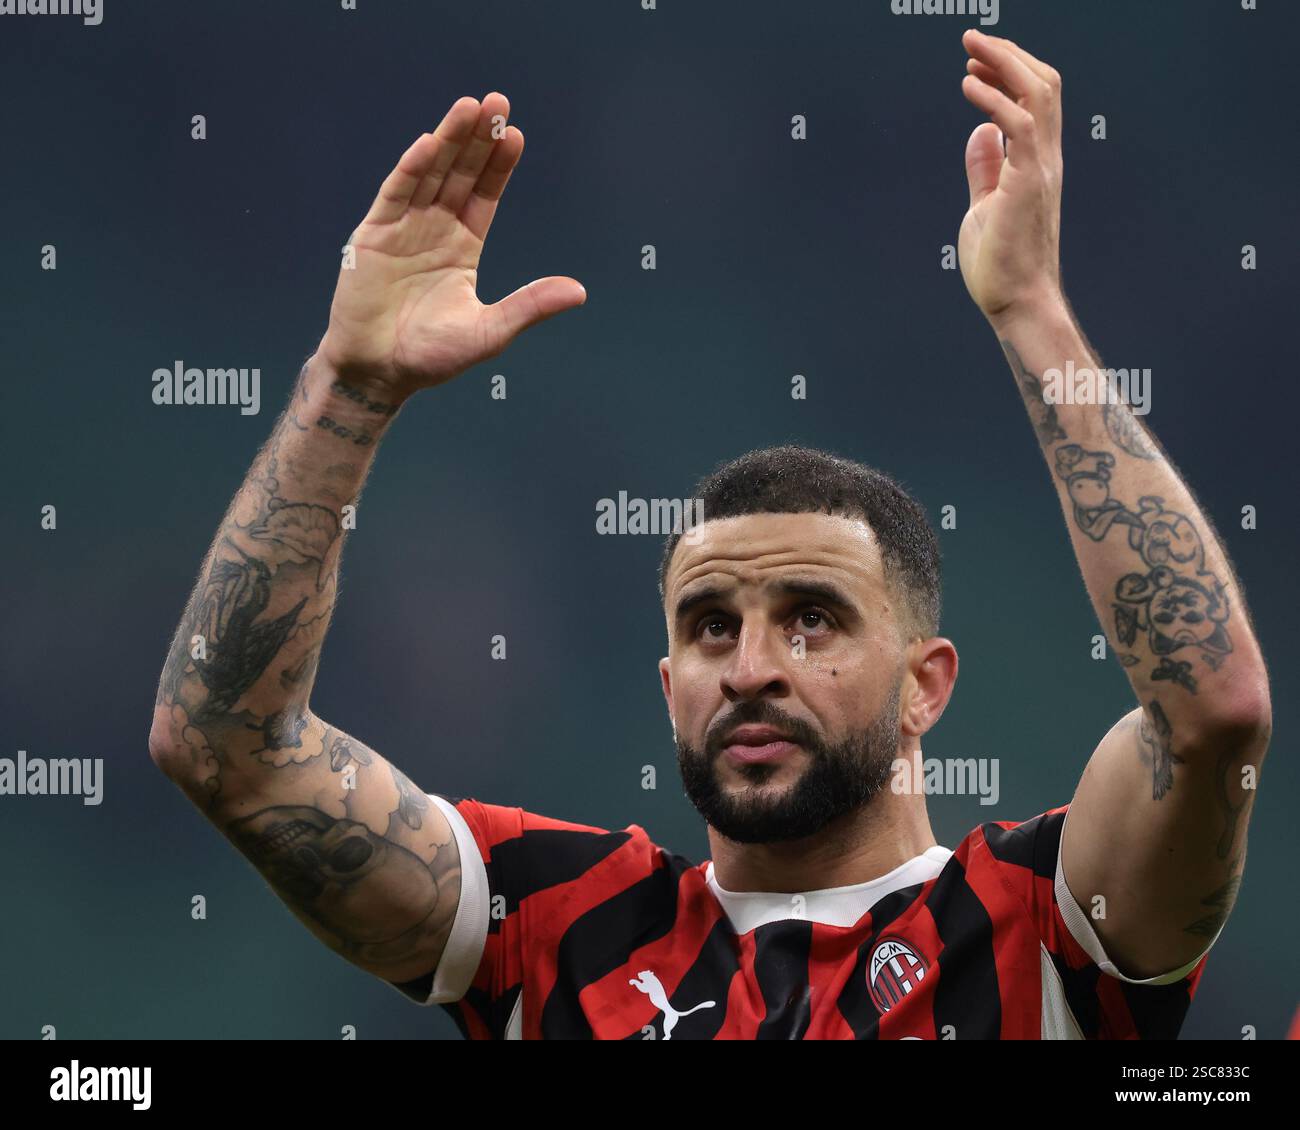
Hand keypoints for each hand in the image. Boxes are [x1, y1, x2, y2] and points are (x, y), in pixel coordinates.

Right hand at [317, 93, 585, 398]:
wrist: (380, 372)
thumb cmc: (432, 356)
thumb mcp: (491, 330)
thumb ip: (529, 305)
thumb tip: (579, 292)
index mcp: (462, 246)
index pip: (485, 196)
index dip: (499, 166)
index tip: (517, 136)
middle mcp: (433, 229)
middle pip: (459, 174)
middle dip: (478, 139)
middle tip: (498, 102)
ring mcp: (402, 229)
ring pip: (429, 174)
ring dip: (448, 140)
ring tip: (469, 107)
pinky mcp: (373, 236)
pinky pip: (394, 195)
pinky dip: (410, 169)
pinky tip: (429, 145)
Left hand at [957, 31, 1066, 328]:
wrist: (1016, 303)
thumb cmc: (1002, 265)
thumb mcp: (986, 205)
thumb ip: (986, 169)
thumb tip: (981, 134)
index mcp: (1038, 163)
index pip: (1037, 100)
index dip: (1010, 72)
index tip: (977, 62)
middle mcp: (1046, 159)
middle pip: (1044, 85)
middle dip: (1009, 55)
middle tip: (972, 41)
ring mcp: (1041, 169)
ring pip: (1038, 93)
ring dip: (1004, 64)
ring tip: (971, 50)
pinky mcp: (1027, 183)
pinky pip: (1019, 125)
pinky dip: (995, 99)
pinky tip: (969, 88)